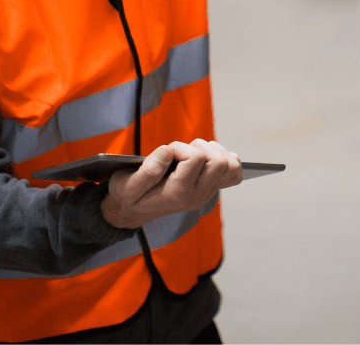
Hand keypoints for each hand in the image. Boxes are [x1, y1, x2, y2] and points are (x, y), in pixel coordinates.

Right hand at [100, 140, 241, 229]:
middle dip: (201, 147)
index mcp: (178, 193)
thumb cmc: (129, 195)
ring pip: (230, 166)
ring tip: (194, 152)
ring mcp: (206, 193)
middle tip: (183, 150)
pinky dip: (225, 159)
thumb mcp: (126, 185)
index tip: (165, 152)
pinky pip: (233, 172)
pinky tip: (207, 158)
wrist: (133, 211)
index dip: (180, 147)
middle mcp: (197, 195)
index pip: (196, 158)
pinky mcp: (210, 189)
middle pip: (220, 162)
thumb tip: (168, 151)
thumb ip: (147, 170)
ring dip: (213, 151)